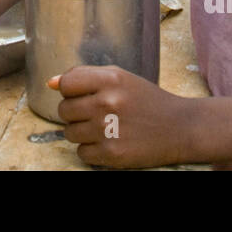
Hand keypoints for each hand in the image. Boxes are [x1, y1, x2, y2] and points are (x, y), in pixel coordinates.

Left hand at [52, 65, 191, 167]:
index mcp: (110, 79)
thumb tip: (50, 82)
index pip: (66, 83)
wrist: (180, 128)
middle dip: (75, 113)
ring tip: (102, 129)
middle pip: (64, 110)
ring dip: (81, 133)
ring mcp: (109, 129)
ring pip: (69, 133)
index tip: (81, 95)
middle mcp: (107, 102)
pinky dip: (91, 151)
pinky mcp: (113, 154)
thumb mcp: (120, 78)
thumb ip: (85, 77)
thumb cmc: (147, 101)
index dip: (70, 90)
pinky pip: (81, 153)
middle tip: (95, 114)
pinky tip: (107, 143)